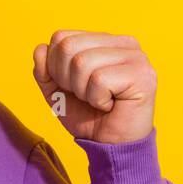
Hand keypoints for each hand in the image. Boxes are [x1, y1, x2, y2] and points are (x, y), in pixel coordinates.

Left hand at [32, 30, 156, 144]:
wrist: (111, 146)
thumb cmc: (89, 117)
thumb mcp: (57, 92)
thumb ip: (45, 70)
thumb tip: (41, 48)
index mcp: (105, 41)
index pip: (61, 37)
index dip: (55, 67)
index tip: (73, 87)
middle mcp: (124, 43)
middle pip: (68, 46)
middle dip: (67, 80)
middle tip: (86, 96)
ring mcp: (136, 57)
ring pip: (82, 62)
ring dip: (83, 91)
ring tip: (99, 101)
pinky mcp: (142, 74)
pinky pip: (99, 79)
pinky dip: (97, 99)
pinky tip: (111, 105)